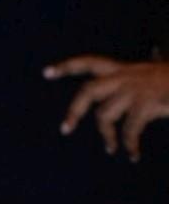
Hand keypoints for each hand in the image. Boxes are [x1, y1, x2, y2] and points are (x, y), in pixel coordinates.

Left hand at [46, 56, 168, 160]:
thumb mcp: (160, 70)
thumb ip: (151, 67)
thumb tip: (154, 49)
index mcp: (128, 68)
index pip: (90, 62)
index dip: (68, 67)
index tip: (46, 73)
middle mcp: (128, 75)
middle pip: (88, 90)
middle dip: (74, 110)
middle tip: (65, 129)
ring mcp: (137, 88)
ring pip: (105, 114)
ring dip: (106, 135)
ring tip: (111, 148)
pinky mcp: (148, 102)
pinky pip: (129, 129)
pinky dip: (129, 144)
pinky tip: (133, 154)